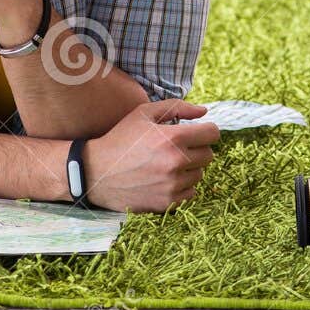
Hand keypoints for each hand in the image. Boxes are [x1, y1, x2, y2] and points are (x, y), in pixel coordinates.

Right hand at [84, 99, 218, 212]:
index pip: (213, 133)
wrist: (96, 172)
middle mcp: (176, 162)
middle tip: (177, 148)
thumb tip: (203, 112)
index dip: (206, 131)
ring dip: (189, 168)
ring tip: (167, 164)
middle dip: (197, 149)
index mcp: (173, 138)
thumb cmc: (121, 138)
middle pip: (209, 155)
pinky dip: (182, 186)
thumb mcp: (144, 113)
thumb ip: (177, 107)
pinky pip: (191, 193)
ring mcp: (173, 185)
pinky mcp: (167, 202)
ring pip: (200, 174)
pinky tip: (165, 179)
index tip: (197, 133)